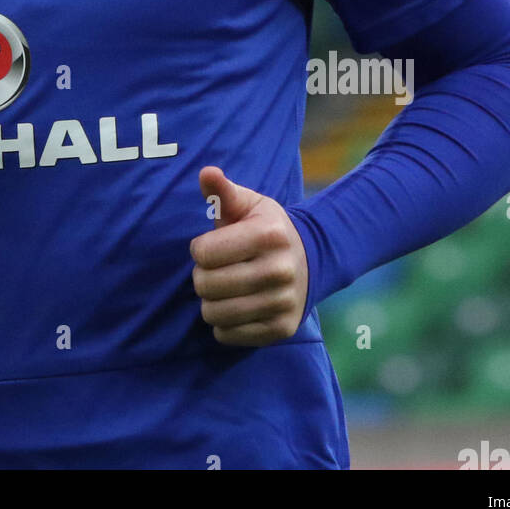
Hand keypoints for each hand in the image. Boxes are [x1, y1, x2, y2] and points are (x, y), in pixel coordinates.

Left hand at [190, 166, 308, 346]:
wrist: (310, 259)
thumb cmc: (265, 228)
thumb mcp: (249, 204)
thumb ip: (223, 191)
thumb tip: (206, 173)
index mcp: (269, 234)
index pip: (204, 253)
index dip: (199, 250)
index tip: (210, 247)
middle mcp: (280, 270)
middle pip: (207, 286)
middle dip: (202, 277)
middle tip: (214, 270)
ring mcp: (283, 303)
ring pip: (214, 314)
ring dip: (210, 303)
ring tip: (223, 289)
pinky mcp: (282, 329)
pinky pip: (228, 336)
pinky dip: (224, 324)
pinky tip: (236, 306)